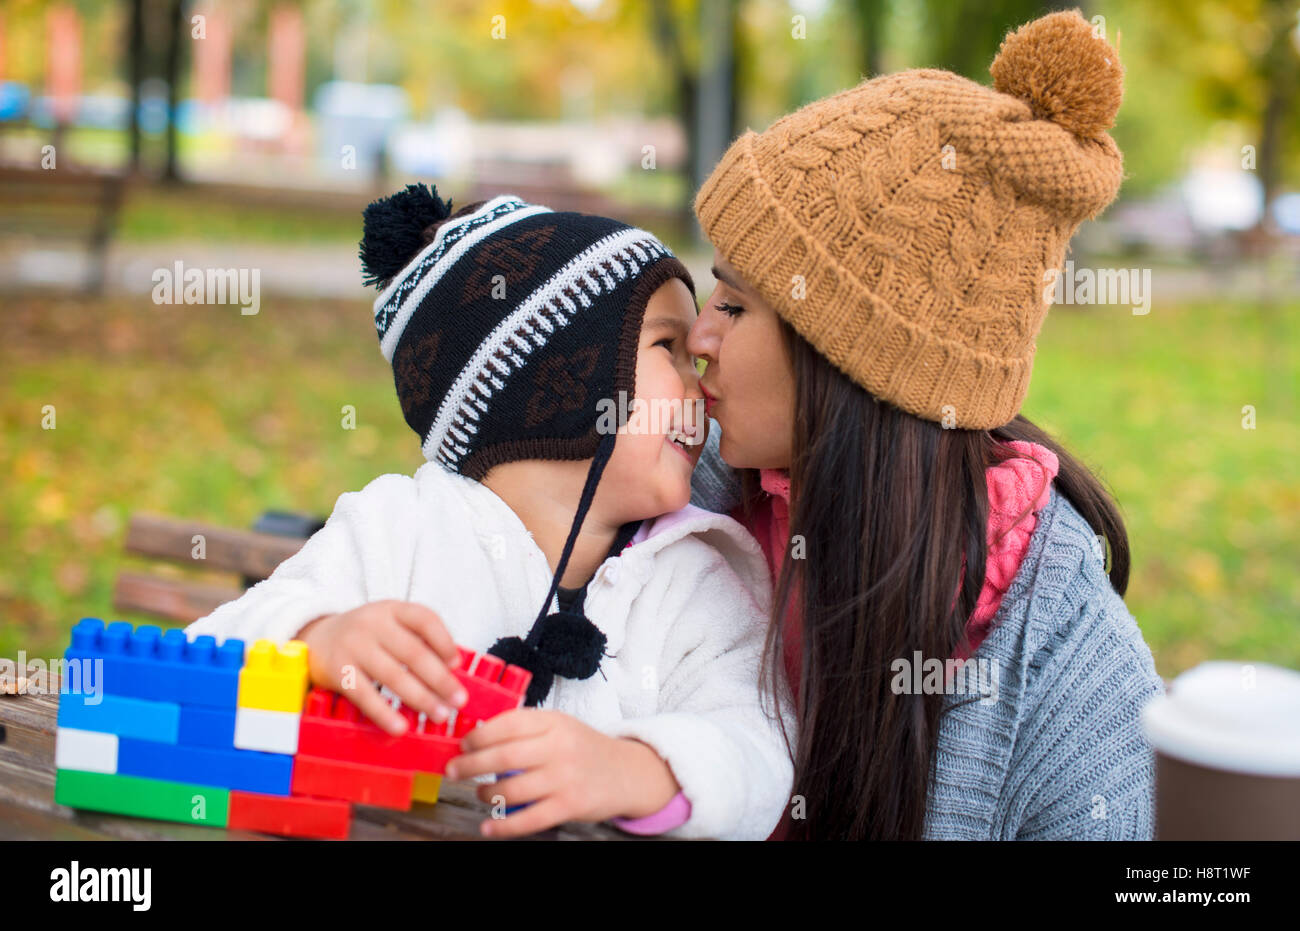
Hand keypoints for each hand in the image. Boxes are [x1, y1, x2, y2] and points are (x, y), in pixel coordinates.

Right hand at [297, 600, 466, 735]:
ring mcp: (354, 646)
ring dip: (421, 698)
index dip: (444, 642)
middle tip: (459, 701)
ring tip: (440, 715)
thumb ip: (418, 640)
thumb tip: (452, 672)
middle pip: (413, 652)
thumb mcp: (391, 624)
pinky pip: (365, 695)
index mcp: (392, 609)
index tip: (457, 664)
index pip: (424, 619)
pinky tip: (401, 727)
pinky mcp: (338, 671)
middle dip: (440, 679)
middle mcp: (373, 623)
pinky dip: (384, 713)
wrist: (316, 638)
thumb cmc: (366, 636)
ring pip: (393, 675)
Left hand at [445, 709, 680, 837]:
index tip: (462, 743)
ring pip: (512, 788)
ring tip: (481, 794)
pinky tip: (488, 827)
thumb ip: (527, 729)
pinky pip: (528, 819)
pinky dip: (503, 827)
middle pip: (504, 755)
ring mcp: (565, 777)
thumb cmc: (585, 749)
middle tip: (453, 770)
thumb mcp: (560, 726)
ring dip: (486, 794)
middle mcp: (559, 747)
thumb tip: (477, 737)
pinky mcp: (569, 805)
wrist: (627, 772)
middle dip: (470, 765)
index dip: (479, 734)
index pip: (508, 723)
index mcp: (554, 722)